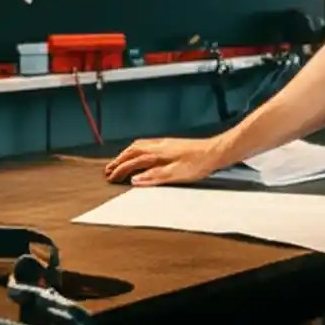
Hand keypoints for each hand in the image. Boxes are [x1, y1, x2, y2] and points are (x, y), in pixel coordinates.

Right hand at [103, 136, 226, 185]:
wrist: (216, 151)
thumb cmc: (199, 163)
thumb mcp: (176, 174)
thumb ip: (154, 177)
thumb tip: (134, 180)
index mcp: (158, 153)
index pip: (133, 161)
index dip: (120, 169)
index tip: (110, 177)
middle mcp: (159, 145)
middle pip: (133, 150)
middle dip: (119, 160)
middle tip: (109, 169)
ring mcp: (165, 143)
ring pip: (139, 146)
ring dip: (127, 153)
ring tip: (120, 161)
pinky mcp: (171, 144)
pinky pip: (147, 145)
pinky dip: (137, 150)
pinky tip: (141, 155)